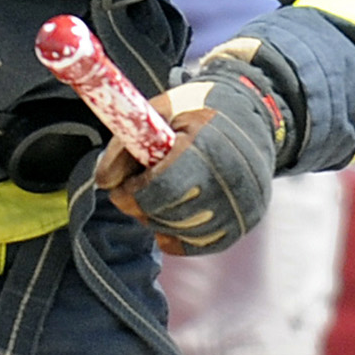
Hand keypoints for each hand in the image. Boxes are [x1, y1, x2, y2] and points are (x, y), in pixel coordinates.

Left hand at [98, 58, 288, 252]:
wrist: (248, 114)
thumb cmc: (197, 110)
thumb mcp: (158, 111)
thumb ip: (126, 144)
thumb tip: (105, 182)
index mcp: (208, 147)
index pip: (161, 189)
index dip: (132, 194)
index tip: (121, 186)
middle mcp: (231, 179)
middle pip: (169, 214)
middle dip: (142, 207)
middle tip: (138, 189)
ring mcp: (242, 204)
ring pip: (182, 232)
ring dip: (159, 219)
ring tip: (160, 194)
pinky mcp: (244, 221)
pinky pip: (199, 244)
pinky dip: (178, 234)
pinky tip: (173, 214)